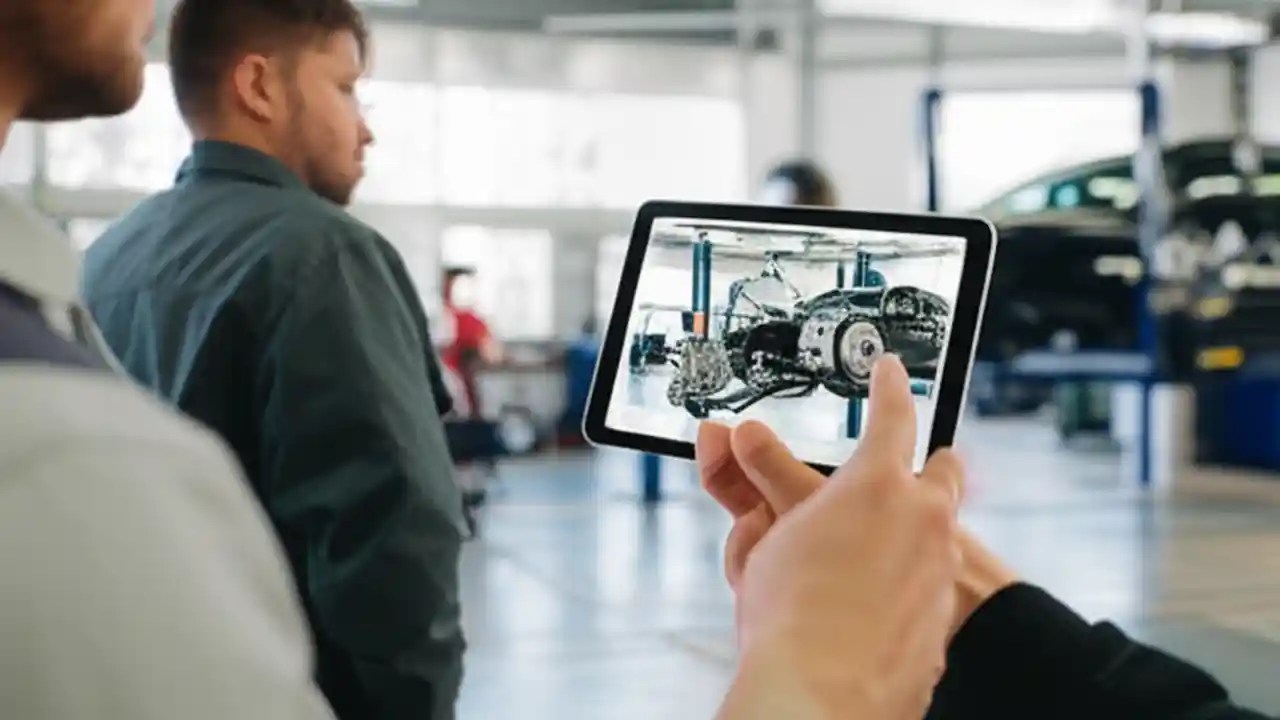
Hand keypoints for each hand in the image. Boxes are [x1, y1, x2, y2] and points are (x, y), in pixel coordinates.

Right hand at [710, 355, 963, 718]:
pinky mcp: (941, 623)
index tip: (889, 368)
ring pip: (936, 535)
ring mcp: (941, 574)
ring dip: (910, 532)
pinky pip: (928, 589)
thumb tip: (734, 435)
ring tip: (859, 554)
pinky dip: (904, 587)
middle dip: (925, 464)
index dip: (889, 384)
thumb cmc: (786, 616)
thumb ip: (751, 480)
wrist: (819, 700)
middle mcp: (924, 520)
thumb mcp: (759, 538)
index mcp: (878, 484)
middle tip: (905, 466)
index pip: (892, 412)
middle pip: (941, 472)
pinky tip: (865, 608)